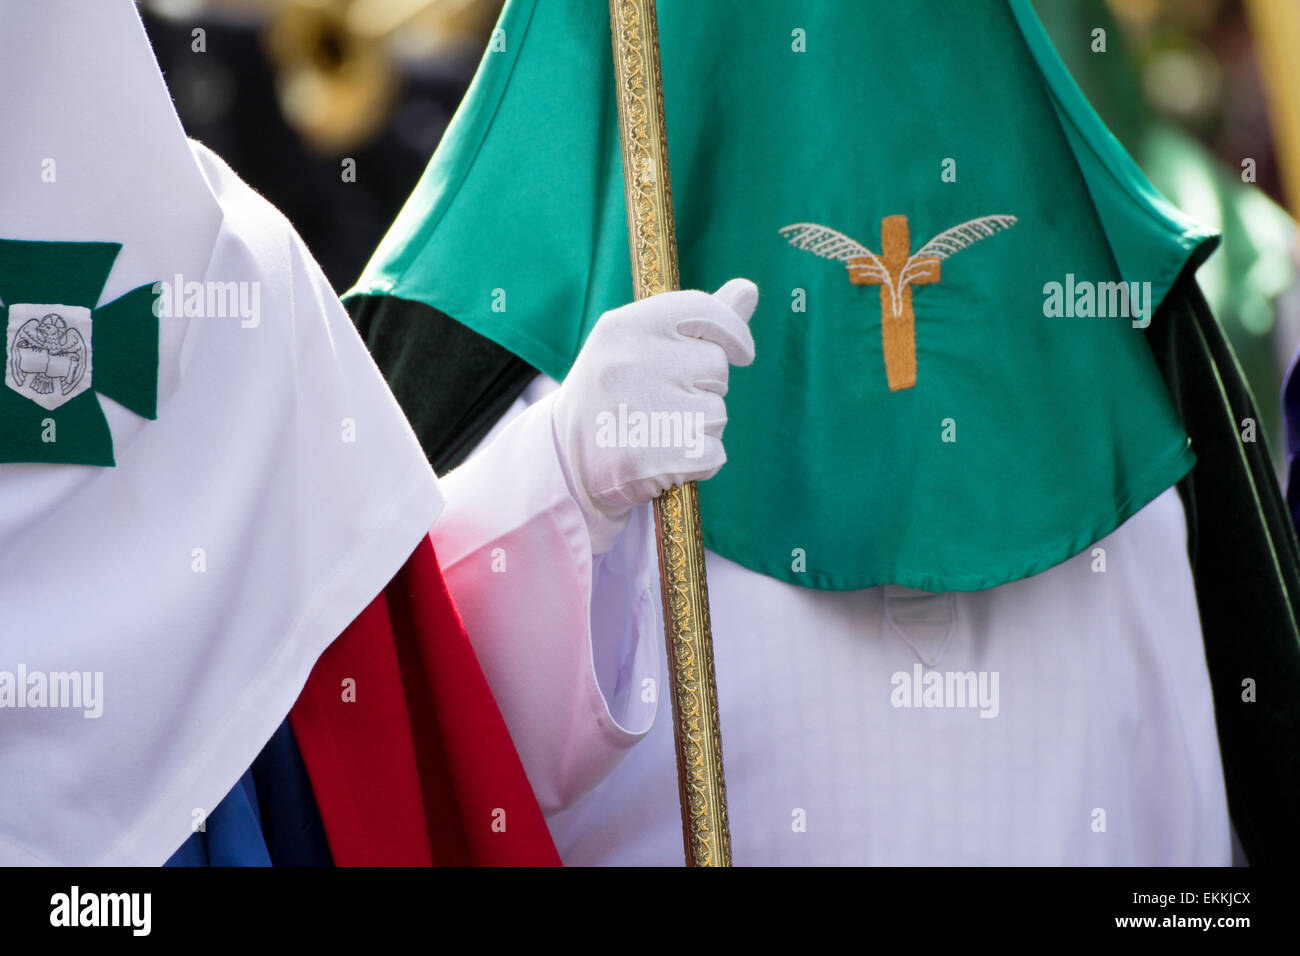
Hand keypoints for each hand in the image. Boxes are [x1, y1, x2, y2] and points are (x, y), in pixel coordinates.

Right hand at [551, 278, 757, 552]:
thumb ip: (698, 322)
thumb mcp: (638, 346)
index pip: (703, 310)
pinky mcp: (660, 457)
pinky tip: (665, 458)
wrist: (568, 462)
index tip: (742, 352)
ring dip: (700, 428)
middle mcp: (633, 362)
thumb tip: (749, 290)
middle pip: (716, 367)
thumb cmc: (614, 394)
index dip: (733, 331)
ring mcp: (646, 410)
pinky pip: (715, 453)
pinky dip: (699, 461)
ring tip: (657, 431)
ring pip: (718, 413)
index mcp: (625, 327)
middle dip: (703, 388)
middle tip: (660, 402)